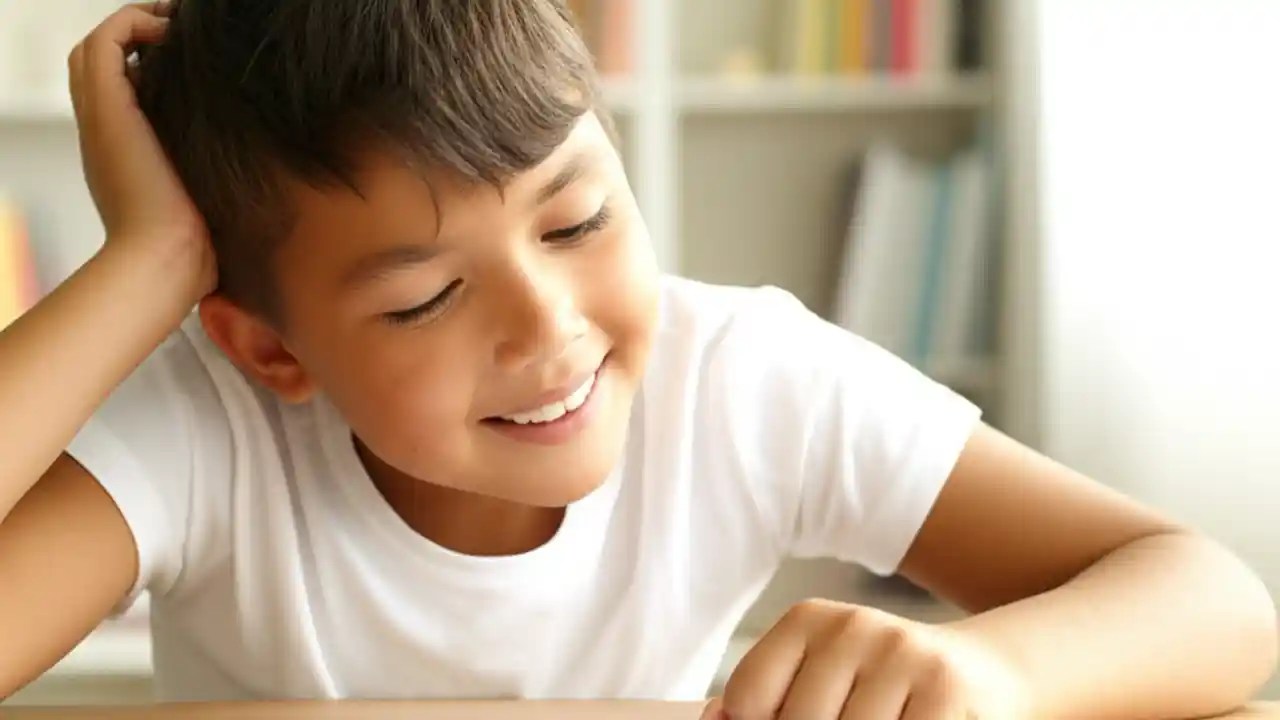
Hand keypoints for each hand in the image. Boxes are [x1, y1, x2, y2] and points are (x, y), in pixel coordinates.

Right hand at [69, 1, 215, 296]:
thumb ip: (219, 178)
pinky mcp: (108, 110)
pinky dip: (134, 24)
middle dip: (142, 35)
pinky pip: (104, 42)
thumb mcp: (210, 202)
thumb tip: (262, 165)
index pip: (120, 87)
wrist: (168, 262)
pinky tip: (173, 37)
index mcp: (124, 149)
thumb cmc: (198, 247)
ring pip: (98, 45)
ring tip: (179, 27)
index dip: (148, 63)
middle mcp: (106, 129)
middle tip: (183, 33)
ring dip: (139, 24)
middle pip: (102, 59)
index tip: (192, 58)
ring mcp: (101, 118)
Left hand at [705, 599, 1029, 719]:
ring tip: (885, 719)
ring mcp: (900, 654)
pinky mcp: (943, 688)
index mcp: (808, 620)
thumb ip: (768, 700)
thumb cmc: (887, 690)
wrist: (988, 672)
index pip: (746, 699)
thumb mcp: (823, 679)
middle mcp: (852, 626)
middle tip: (851, 718)